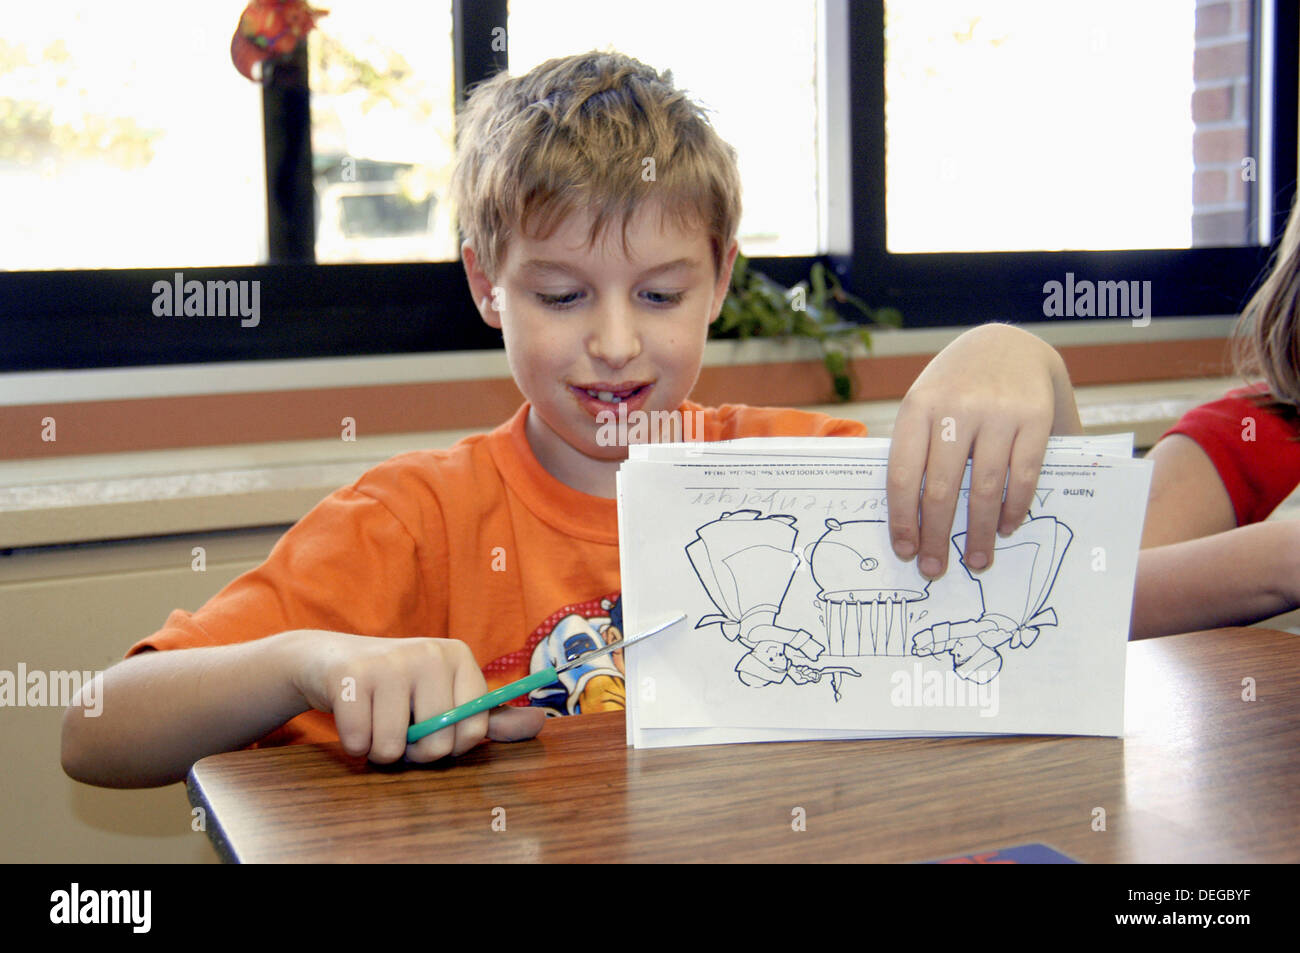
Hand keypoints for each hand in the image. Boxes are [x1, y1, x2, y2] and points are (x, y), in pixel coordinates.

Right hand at [289, 631, 545, 763]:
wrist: (328, 660)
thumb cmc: (394, 687)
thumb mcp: (443, 696)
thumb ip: (489, 717)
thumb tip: (541, 723)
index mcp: (458, 657)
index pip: (474, 730)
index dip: (450, 746)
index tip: (432, 730)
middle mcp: (429, 653)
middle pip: (436, 743)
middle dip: (412, 752)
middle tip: (398, 728)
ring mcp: (390, 661)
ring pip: (393, 747)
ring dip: (378, 749)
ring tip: (374, 720)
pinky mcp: (351, 675)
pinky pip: (359, 740)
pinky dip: (353, 742)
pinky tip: (352, 716)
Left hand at [887, 324, 1080, 578]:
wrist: (1010, 342)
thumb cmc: (957, 384)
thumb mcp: (926, 402)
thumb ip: (918, 447)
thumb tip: (905, 515)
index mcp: (918, 407)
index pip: (902, 474)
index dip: (902, 519)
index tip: (905, 550)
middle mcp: (956, 408)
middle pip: (940, 488)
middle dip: (936, 536)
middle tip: (934, 569)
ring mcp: (997, 412)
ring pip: (984, 488)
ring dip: (978, 532)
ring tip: (976, 560)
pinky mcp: (1034, 417)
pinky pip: (1022, 475)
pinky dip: (1013, 508)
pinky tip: (1004, 527)